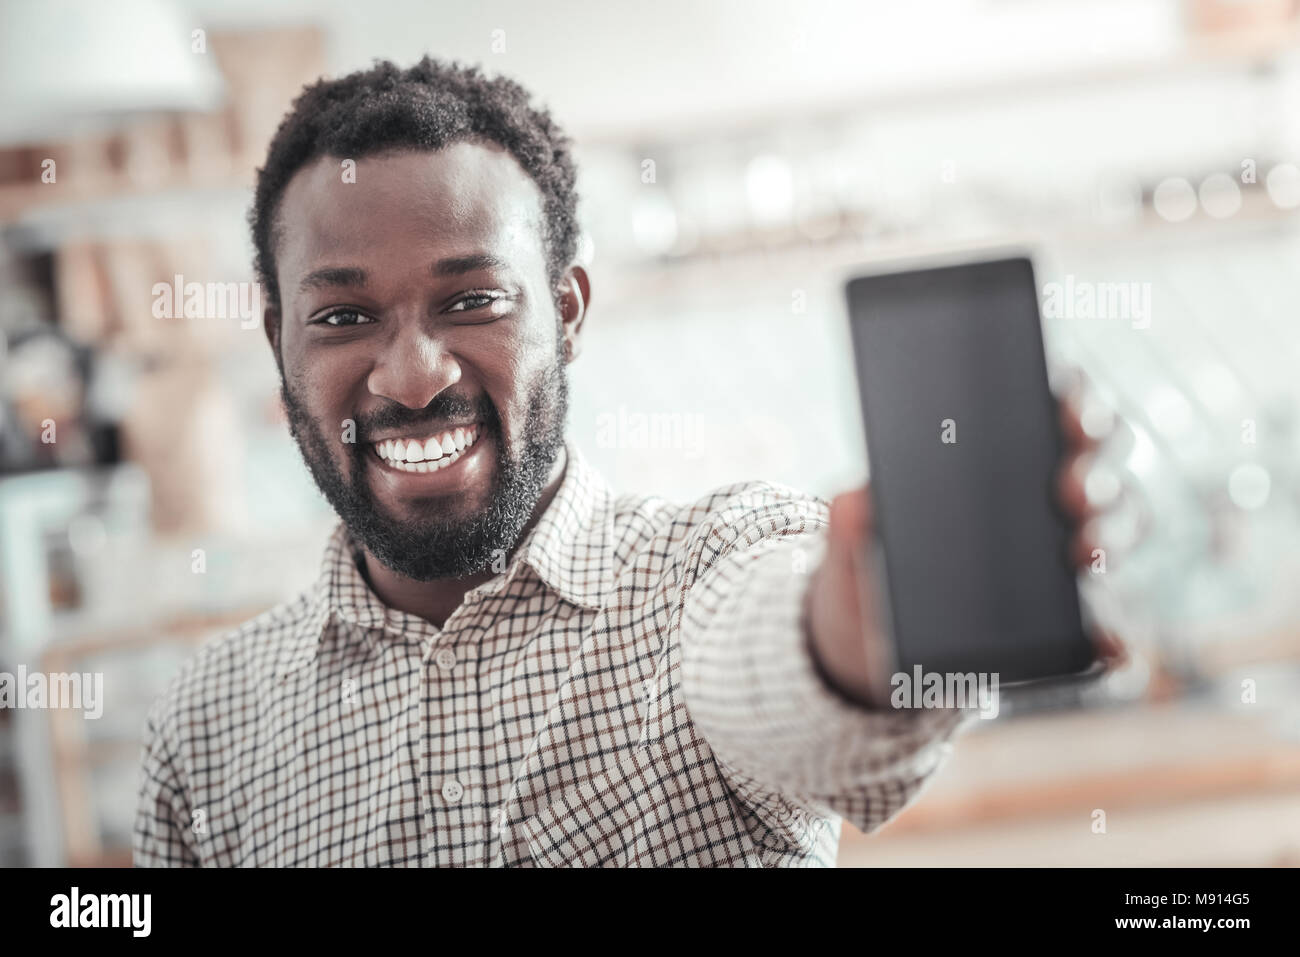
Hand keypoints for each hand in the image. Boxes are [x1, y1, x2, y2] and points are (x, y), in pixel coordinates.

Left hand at [805, 384, 1127, 708]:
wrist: (869, 642)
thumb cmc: (869, 565)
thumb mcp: (853, 542)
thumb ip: (852, 520)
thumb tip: (856, 502)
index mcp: (999, 448)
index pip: (1054, 401)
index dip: (1076, 397)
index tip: (1068, 410)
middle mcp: (1046, 490)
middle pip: (1099, 459)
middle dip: (1095, 469)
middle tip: (1071, 491)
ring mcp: (1066, 550)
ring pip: (1120, 524)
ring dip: (1114, 532)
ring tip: (1084, 552)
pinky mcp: (1074, 617)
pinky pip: (1113, 622)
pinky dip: (1117, 631)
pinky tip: (1105, 640)